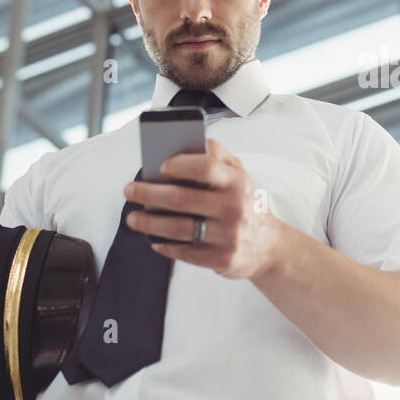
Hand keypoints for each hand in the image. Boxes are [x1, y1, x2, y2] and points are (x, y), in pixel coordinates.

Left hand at [123, 139, 281, 280]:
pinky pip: (186, 252)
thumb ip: (220, 157)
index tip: (160, 166)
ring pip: (179, 228)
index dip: (180, 165)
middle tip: (130, 190)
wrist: (269, 247)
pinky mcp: (221, 259)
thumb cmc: (246, 206)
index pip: (206, 167)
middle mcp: (234, 208)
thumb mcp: (241, 176)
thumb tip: (196, 140)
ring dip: (149, 222)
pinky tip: (154, 240)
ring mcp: (228, 236)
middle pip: (182, 199)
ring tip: (134, 217)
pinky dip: (165, 246)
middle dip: (149, 193)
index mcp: (238, 183)